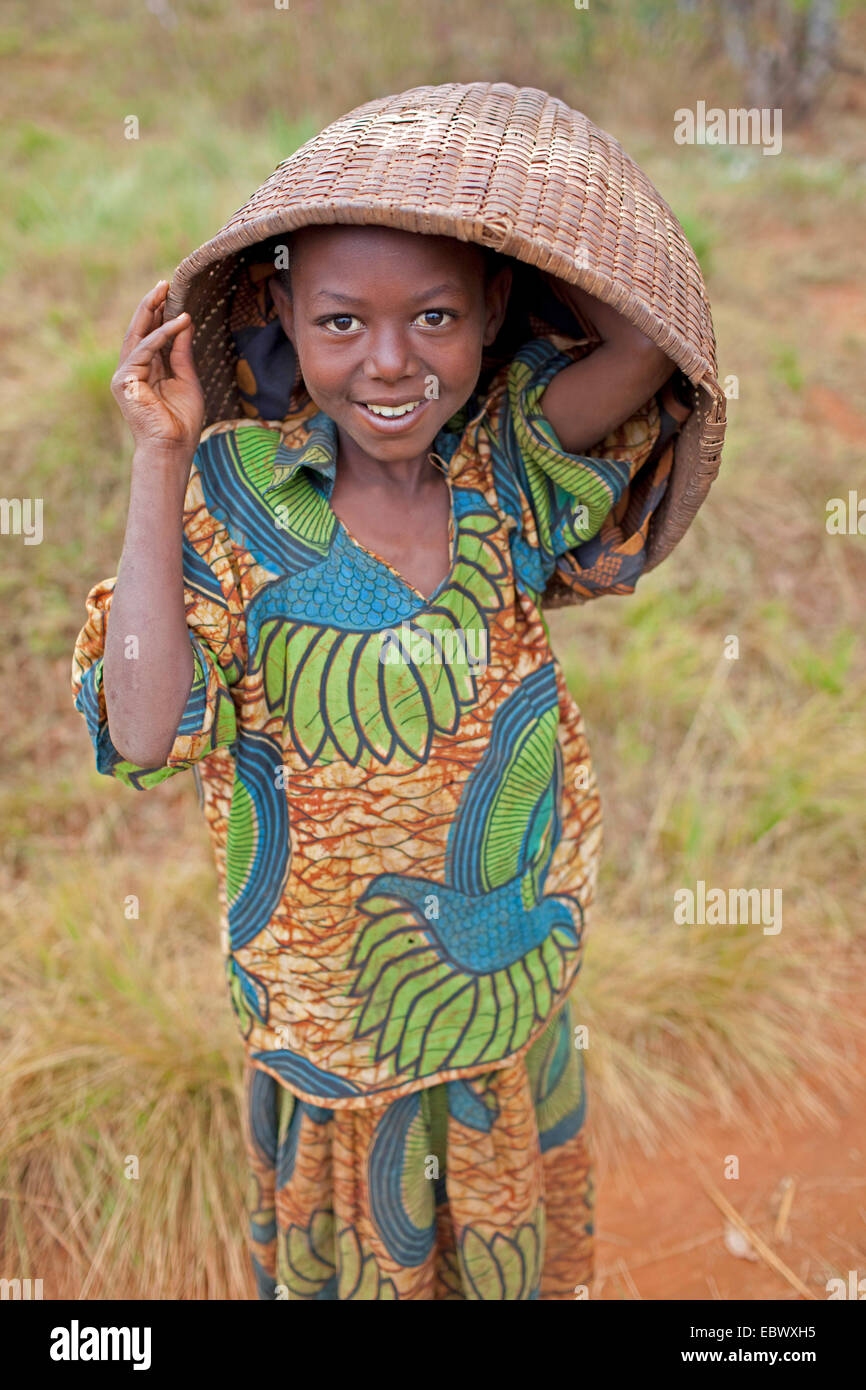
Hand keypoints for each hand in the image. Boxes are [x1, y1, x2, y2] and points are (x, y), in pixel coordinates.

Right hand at [110, 280, 204, 458]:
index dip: (159, 314)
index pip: (150, 336)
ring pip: (138, 335)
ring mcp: (125, 374)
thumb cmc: (181, 421)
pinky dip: (162, 334)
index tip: (171, 294)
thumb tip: (185, 322)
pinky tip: (179, 322)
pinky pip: (145, 350)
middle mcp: (132, 369)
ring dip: (152, 311)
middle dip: (150, 305)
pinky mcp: (125, 380)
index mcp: (146, 370)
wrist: (173, 448)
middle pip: (139, 330)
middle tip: (163, 283)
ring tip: (166, 292)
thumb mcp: (187, 379)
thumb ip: (182, 352)